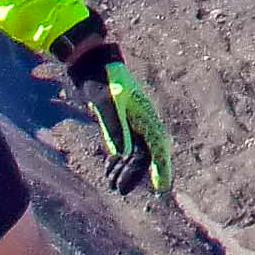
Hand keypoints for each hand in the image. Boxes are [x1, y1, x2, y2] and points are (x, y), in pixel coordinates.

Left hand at [77, 59, 173, 198]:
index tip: (162, 188)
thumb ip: (114, 128)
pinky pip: (125, 147)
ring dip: (124, 170)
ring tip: (112, 185)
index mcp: (145, 116)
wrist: (92, 64)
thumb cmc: (102, 80)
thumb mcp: (106, 103)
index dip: (161, 169)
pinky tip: (109, 170)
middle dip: (134, 174)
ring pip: (134, 153)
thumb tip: (122, 154)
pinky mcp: (121, 123)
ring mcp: (132, 123)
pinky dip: (117, 160)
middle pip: (144, 154)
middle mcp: (142, 122)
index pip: (157, 148)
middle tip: (121, 191)